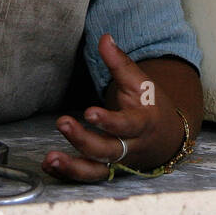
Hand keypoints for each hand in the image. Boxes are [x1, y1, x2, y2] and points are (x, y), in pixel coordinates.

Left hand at [44, 34, 185, 182]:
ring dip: (72, 167)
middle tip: (62, 122)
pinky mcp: (108, 170)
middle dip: (83, 140)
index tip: (88, 113)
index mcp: (142, 123)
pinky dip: (67, 174)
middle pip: (108, 151)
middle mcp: (131, 147)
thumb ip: (120, 62)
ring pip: (97, 172)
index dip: (108, 122)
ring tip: (50, 158)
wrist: (167, 137)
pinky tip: (48, 165)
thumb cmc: (151, 106)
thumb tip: (104, 38)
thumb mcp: (141, 82)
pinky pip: (87, 177)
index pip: (126, 125)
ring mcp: (119, 163)